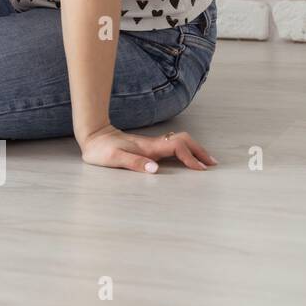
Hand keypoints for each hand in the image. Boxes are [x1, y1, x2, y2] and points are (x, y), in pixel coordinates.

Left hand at [79, 124, 217, 172]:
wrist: (92, 136)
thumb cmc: (100, 149)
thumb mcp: (114, 158)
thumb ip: (133, 162)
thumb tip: (155, 169)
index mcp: (148, 147)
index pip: (177, 148)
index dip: (190, 157)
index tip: (200, 169)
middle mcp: (153, 144)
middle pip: (183, 141)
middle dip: (200, 151)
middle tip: (213, 164)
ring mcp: (151, 145)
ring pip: (180, 142)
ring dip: (195, 150)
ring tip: (207, 162)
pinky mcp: (148, 147)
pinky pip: (173, 147)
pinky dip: (185, 151)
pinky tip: (187, 159)